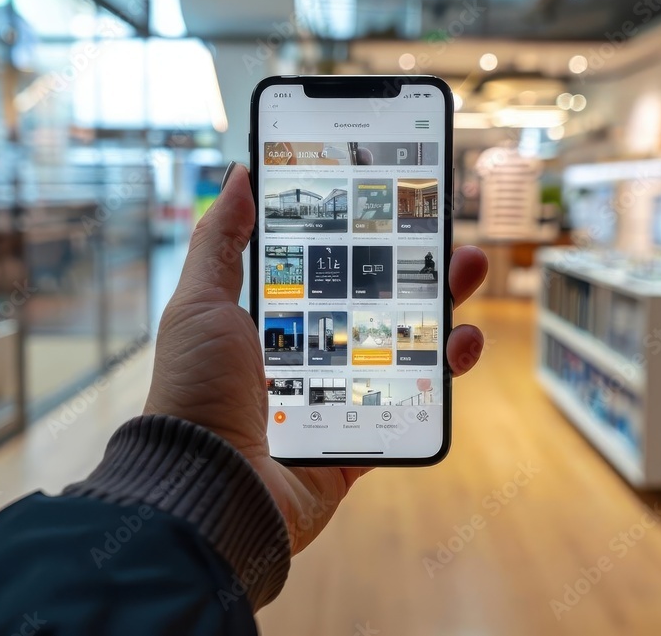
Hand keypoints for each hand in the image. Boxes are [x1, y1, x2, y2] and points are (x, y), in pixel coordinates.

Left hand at [145, 164, 487, 554]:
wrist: (207, 487)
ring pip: (404, 346)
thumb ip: (219, 239)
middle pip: (375, 301)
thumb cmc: (195, 391)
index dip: (363, 237)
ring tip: (465, 275)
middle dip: (416, 266)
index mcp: (274, 321)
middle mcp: (310, 355)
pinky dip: (443, 373)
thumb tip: (238, 174)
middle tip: (447, 236)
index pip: (329, 268)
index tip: (395, 204)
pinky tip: (458, 346)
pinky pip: (414, 402)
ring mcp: (339, 396)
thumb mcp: (199, 302)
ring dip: (443, 310)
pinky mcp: (361, 437)